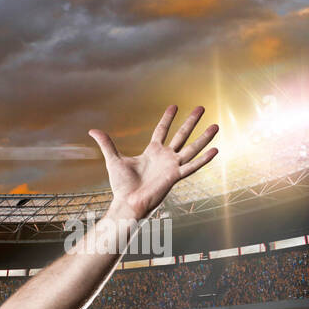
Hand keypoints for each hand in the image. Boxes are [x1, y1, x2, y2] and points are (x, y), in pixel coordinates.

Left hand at [88, 105, 218, 220]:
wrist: (127, 202)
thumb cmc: (121, 185)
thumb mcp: (113, 160)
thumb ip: (106, 144)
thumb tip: (92, 130)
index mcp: (152, 152)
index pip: (162, 130)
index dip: (167, 118)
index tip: (174, 106)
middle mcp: (165, 157)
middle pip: (181, 135)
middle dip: (191, 121)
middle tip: (201, 107)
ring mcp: (172, 166)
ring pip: (192, 148)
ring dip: (204, 138)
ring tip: (217, 125)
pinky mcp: (175, 176)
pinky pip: (192, 167)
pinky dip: (203, 160)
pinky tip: (215, 150)